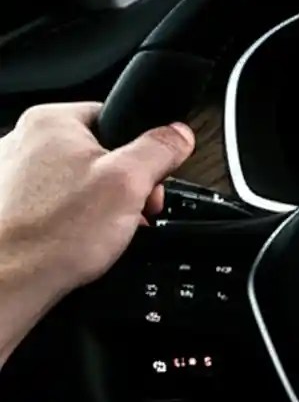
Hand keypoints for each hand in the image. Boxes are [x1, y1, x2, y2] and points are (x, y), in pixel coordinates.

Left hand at [0, 102, 194, 365]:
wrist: (7, 282)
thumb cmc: (52, 235)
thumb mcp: (130, 183)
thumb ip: (160, 149)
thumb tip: (178, 133)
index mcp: (52, 122)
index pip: (117, 119)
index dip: (144, 153)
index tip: (149, 182)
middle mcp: (23, 140)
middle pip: (98, 151)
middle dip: (123, 185)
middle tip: (130, 212)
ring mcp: (10, 173)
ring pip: (76, 180)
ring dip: (98, 203)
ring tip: (100, 230)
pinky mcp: (8, 204)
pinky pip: (54, 202)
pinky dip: (70, 218)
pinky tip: (75, 238)